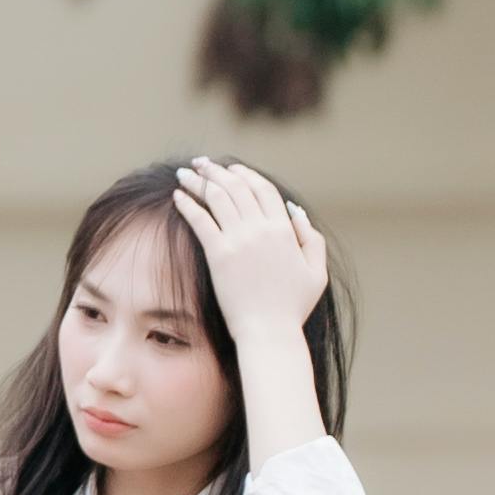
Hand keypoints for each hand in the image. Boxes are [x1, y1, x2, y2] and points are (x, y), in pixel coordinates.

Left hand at [173, 157, 330, 359]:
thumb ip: (311, 239)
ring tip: (185, 173)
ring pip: (217, 197)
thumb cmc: (293, 307)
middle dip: (217, 170)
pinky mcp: (218, 254)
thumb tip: (295, 211)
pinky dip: (188, 203)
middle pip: (236, 186)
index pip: (263, 189)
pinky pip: (200, 219)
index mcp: (285, 230)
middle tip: (201, 163)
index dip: (246, 174)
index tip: (231, 168)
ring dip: (199, 180)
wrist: (269, 331)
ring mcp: (239, 240)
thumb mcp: (316, 272)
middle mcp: (261, 229)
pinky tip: (178, 195)